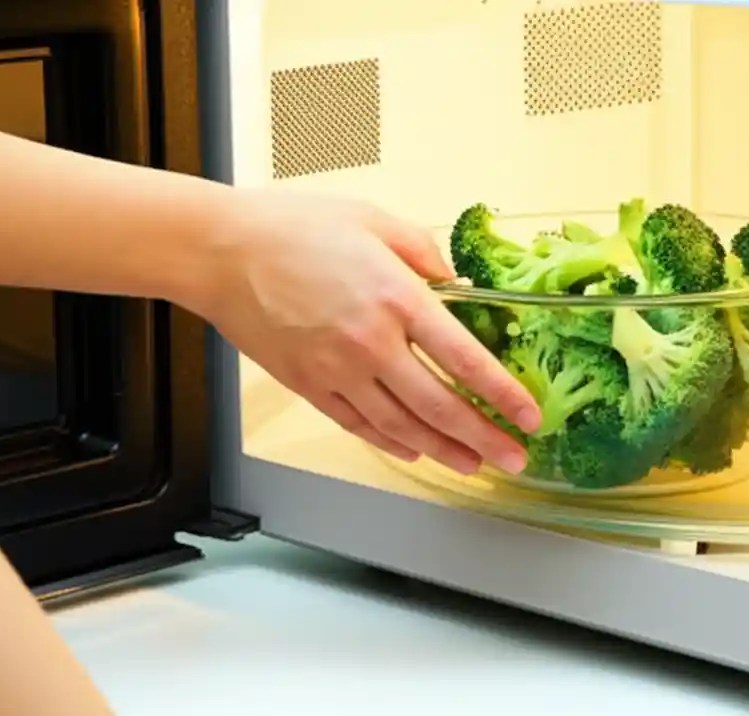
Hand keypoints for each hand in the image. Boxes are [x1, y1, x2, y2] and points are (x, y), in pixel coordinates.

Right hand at [198, 188, 539, 474]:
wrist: (220, 250)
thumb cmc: (292, 227)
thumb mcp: (373, 220)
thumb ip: (423, 252)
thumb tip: (456, 283)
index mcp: (396, 297)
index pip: (465, 359)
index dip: (504, 394)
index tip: (528, 415)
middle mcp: (371, 342)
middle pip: (440, 405)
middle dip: (485, 437)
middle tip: (514, 457)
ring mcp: (337, 370)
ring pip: (401, 426)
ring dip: (443, 449)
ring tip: (473, 463)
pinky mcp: (308, 385)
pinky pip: (358, 425)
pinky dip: (390, 442)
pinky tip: (414, 449)